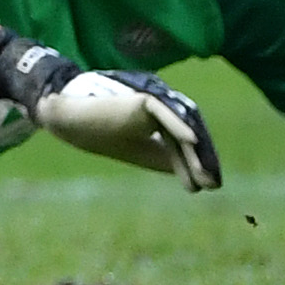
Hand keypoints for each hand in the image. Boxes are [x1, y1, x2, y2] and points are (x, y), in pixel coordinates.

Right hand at [0, 34, 223, 188]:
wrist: (73, 121)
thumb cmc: (103, 135)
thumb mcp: (141, 153)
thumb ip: (168, 158)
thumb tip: (200, 175)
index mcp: (160, 123)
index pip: (184, 144)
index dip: (197, 163)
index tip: (209, 186)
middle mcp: (161, 111)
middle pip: (188, 135)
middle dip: (200, 160)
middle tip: (212, 185)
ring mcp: (153, 104)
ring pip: (181, 127)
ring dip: (195, 151)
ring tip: (204, 175)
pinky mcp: (144, 98)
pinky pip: (166, 112)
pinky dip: (179, 125)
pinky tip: (192, 141)